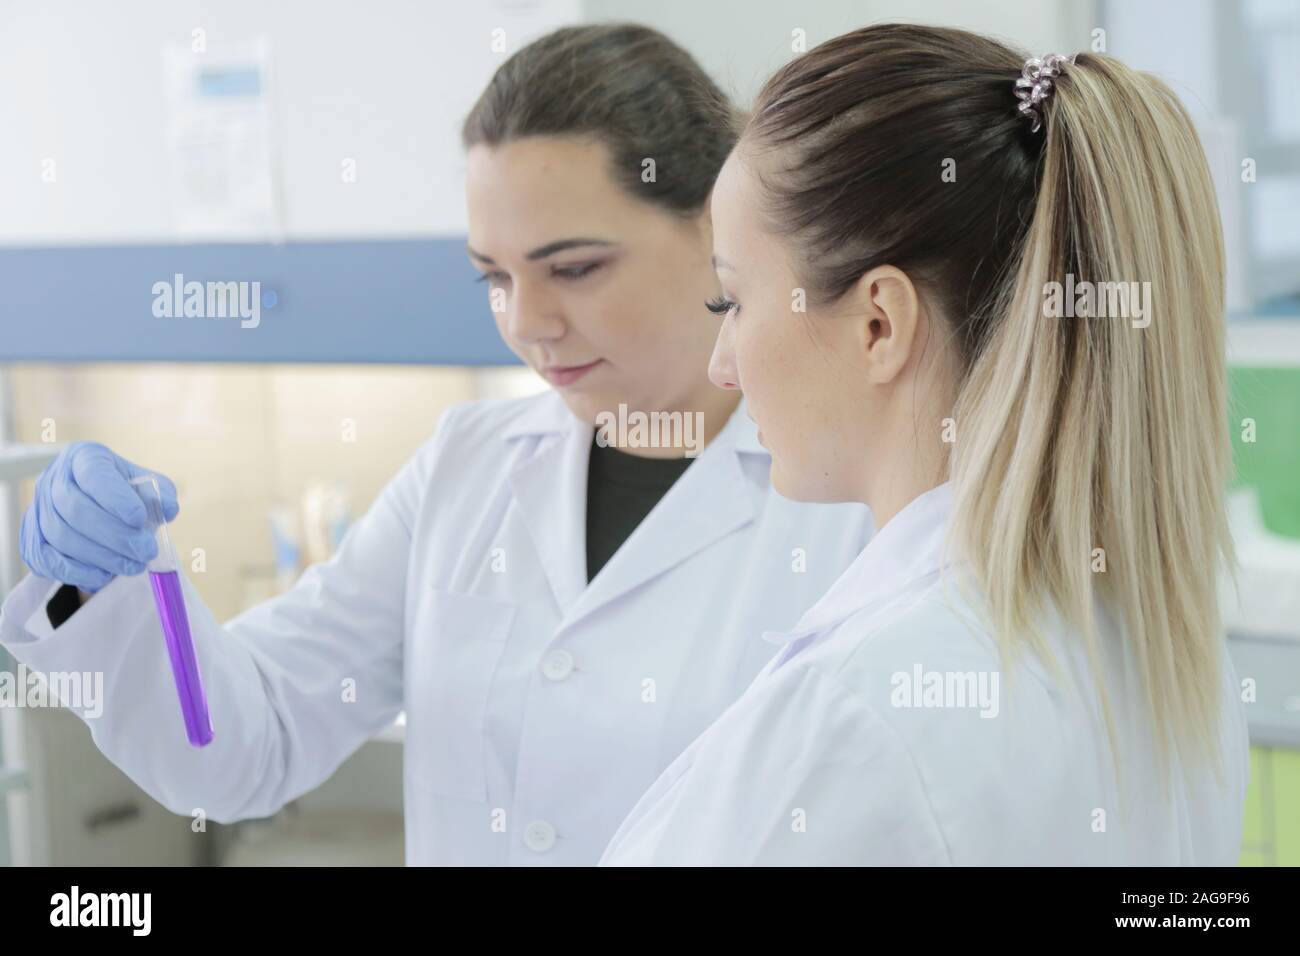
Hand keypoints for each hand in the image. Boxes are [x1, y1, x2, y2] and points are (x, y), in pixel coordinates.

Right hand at [19, 442, 179, 591]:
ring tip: (133, 566)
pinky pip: (46, 559)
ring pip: (61, 536)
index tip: (140, 519)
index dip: (115, 498)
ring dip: (101, 556)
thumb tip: (167, 510)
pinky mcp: (31, 539)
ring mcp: (38, 508)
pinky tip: (104, 576)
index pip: (94, 474)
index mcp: (84, 458)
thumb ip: (160, 494)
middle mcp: (55, 479)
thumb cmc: (127, 494)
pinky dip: (77, 571)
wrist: (98, 510)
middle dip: (115, 536)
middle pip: (76, 509)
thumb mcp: (148, 486)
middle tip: (146, 552)